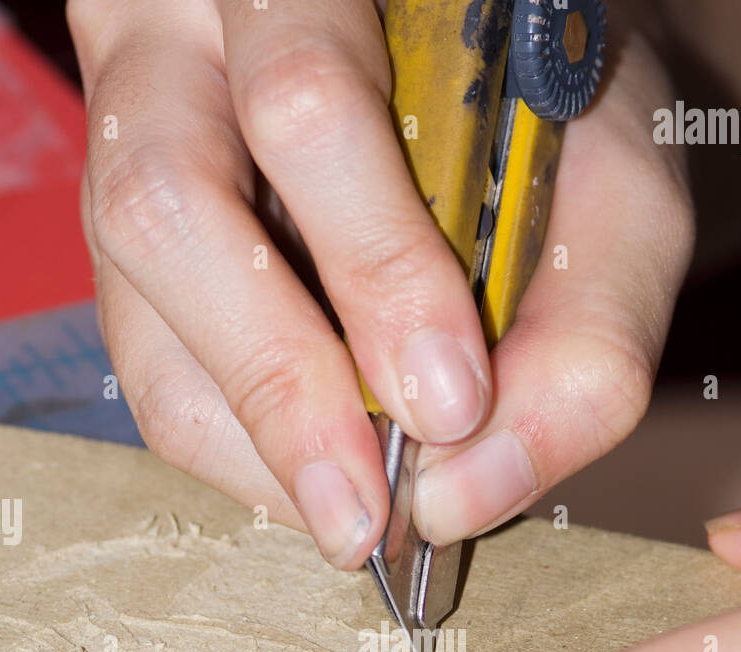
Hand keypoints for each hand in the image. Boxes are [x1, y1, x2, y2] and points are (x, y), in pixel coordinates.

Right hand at [68, 0, 693, 558]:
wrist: (486, 76)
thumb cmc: (549, 127)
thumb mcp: (616, 198)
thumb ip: (583, 338)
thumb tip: (460, 498)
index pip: (305, 102)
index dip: (374, 265)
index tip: (451, 404)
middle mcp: (181, 45)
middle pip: (164, 206)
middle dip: (276, 381)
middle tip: (364, 513)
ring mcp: (135, 144)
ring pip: (134, 306)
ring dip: (247, 435)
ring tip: (347, 515)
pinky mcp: (124, 243)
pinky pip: (149, 369)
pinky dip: (239, 447)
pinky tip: (319, 477)